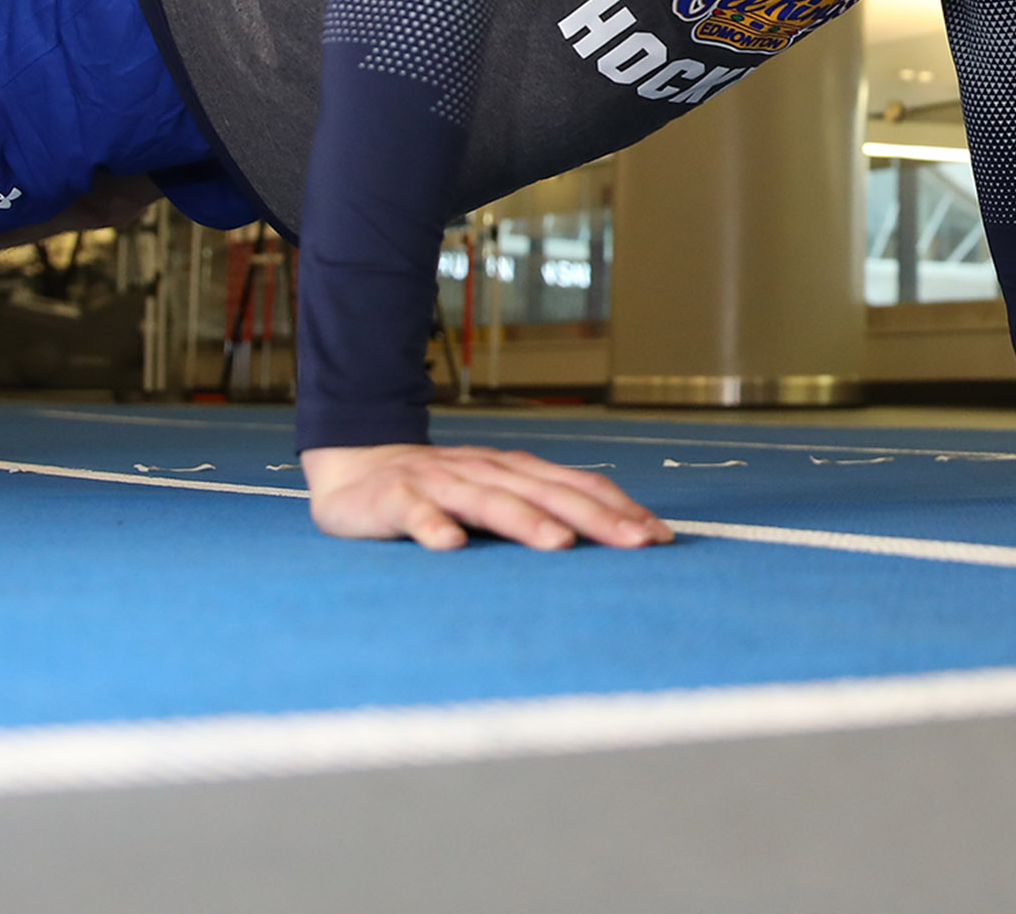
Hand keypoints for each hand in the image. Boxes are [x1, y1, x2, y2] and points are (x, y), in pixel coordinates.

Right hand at [302, 443, 676, 550]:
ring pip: (488, 500)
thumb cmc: (438, 491)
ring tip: (559, 544)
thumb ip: (540, 513)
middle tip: (636, 543)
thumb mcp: (495, 498)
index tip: (660, 537)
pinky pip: (415, 514)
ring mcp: (439, 482)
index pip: (577, 485)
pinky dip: (432, 526)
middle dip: (594, 518)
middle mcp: (484, 471)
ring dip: (525, 520)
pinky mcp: (394, 498)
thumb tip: (610, 542)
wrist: (355, 469)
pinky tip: (450, 546)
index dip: (619, 508)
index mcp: (514, 471)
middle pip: (545, 492)